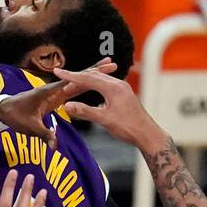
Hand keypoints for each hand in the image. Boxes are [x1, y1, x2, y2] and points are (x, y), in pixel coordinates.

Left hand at [0, 58, 116, 148]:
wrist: (5, 110)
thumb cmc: (15, 116)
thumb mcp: (30, 127)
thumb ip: (43, 134)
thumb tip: (54, 145)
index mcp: (49, 92)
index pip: (71, 81)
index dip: (87, 75)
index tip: (101, 69)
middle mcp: (54, 88)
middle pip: (78, 78)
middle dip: (94, 70)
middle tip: (111, 63)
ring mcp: (55, 91)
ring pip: (77, 81)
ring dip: (92, 76)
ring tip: (108, 68)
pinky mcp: (55, 96)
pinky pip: (73, 89)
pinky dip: (84, 84)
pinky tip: (95, 82)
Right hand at [52, 65, 168, 153]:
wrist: (148, 134)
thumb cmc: (129, 128)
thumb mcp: (104, 120)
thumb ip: (85, 111)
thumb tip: (67, 105)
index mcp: (113, 88)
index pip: (87, 79)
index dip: (70, 76)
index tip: (58, 72)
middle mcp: (118, 85)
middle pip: (93, 76)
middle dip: (76, 77)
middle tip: (62, 78)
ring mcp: (122, 89)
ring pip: (100, 80)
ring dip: (85, 81)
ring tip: (72, 85)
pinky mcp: (124, 95)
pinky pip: (105, 85)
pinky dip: (94, 85)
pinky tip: (90, 90)